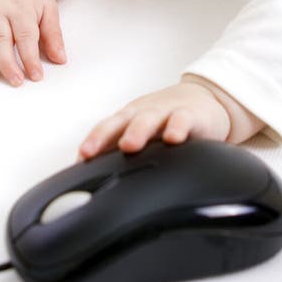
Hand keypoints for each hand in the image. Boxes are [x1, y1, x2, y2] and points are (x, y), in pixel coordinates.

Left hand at [76, 81, 231, 161]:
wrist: (202, 98)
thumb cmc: (165, 121)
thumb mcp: (141, 133)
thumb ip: (121, 154)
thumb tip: (92, 183)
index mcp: (128, 119)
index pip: (104, 129)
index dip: (91, 143)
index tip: (79, 160)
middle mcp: (143, 114)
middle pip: (120, 122)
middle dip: (104, 136)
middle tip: (92, 152)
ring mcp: (166, 113)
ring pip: (149, 119)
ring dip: (137, 131)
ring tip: (129, 145)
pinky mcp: (191, 115)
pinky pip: (183, 120)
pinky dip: (177, 128)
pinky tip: (173, 138)